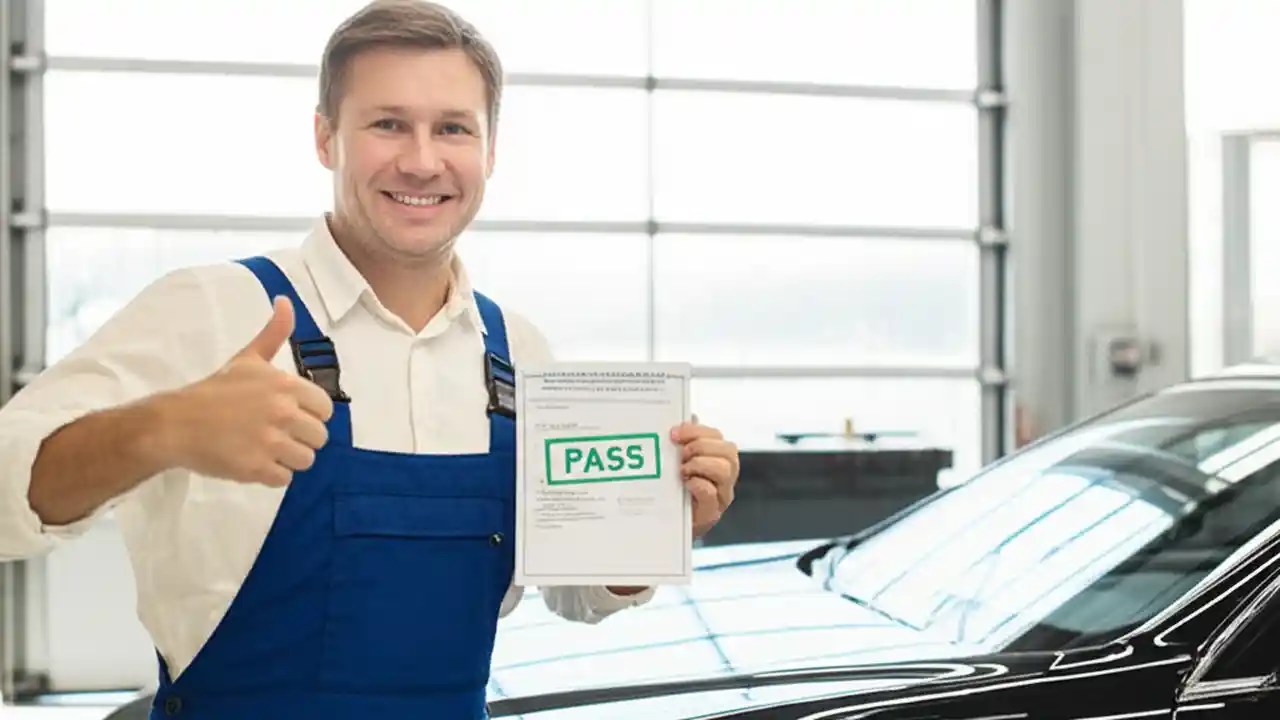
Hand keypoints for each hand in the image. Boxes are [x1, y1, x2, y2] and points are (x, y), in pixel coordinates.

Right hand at [158, 296, 333, 485]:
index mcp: (286, 386)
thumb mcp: (248, 358)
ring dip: (288, 459)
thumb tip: (285, 300)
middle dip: (300, 438)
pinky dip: (270, 475)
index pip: (325, 409)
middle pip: (319, 437)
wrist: (175, 423)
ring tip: (264, 449)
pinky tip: (253, 461)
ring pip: (306, 460)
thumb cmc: (214, 390)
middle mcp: (283, 412)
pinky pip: (284, 479)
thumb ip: (274, 333)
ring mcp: (270, 442)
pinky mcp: (256, 468)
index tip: (288, 415)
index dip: (309, 415)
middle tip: (273, 434)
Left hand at [672, 418, 738, 538]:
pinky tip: (685, 483)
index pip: (718, 437)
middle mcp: (724, 478)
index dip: (697, 431)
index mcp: (717, 461)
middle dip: (701, 446)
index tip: (674, 433)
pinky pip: (711, 494)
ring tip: (682, 470)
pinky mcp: (710, 515)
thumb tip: (689, 417)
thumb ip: (684, 443)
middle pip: (728, 451)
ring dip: (701, 464)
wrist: (667, 528)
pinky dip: (698, 485)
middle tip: (680, 454)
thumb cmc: (675, 494)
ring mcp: (720, 497)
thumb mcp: (677, 465)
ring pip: (725, 470)